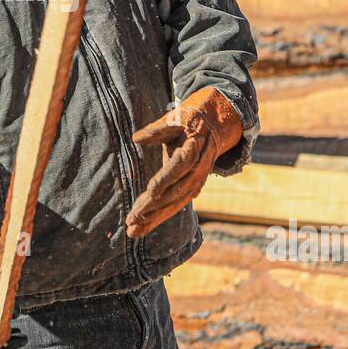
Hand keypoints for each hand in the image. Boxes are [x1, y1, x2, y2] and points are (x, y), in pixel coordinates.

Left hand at [128, 87, 244, 237]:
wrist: (215, 124)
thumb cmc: (188, 119)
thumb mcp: (174, 118)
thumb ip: (156, 130)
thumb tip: (136, 138)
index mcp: (194, 148)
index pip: (179, 166)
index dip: (165, 180)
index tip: (149, 192)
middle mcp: (198, 169)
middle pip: (176, 192)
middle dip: (154, 208)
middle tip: (132, 220)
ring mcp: (197, 181)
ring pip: (176, 203)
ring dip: (154, 218)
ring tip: (133, 230)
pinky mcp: (192, 188)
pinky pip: (176, 204)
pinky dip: (160, 216)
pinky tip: (145, 227)